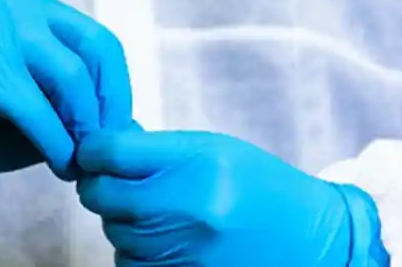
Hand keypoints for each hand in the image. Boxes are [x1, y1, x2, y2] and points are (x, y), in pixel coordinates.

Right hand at [0, 0, 131, 179]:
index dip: (117, 90)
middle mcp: (16, 5)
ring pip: (69, 79)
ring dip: (82, 130)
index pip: (98, 42)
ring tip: (77, 162)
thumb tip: (132, 125)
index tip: (116, 131)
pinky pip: (35, 109)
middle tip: (101, 152)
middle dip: (104, 111)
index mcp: (32, 6)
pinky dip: (55, 142)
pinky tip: (58, 164)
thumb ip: (76, 105)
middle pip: (91, 54)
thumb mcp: (34, 102)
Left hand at [77, 130, 388, 266]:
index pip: (109, 152)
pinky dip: (136, 252)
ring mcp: (184, 253)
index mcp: (198, 165)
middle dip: (101, 184)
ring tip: (160, 212)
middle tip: (120, 179)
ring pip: (112, 232)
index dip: (91, 148)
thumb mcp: (215, 150)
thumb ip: (157, 149)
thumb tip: (97, 146)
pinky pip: (127, 264)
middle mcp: (188, 211)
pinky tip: (167, 240)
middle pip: (101, 195)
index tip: (94, 150)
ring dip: (122, 220)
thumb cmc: (262, 187)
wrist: (309, 240)